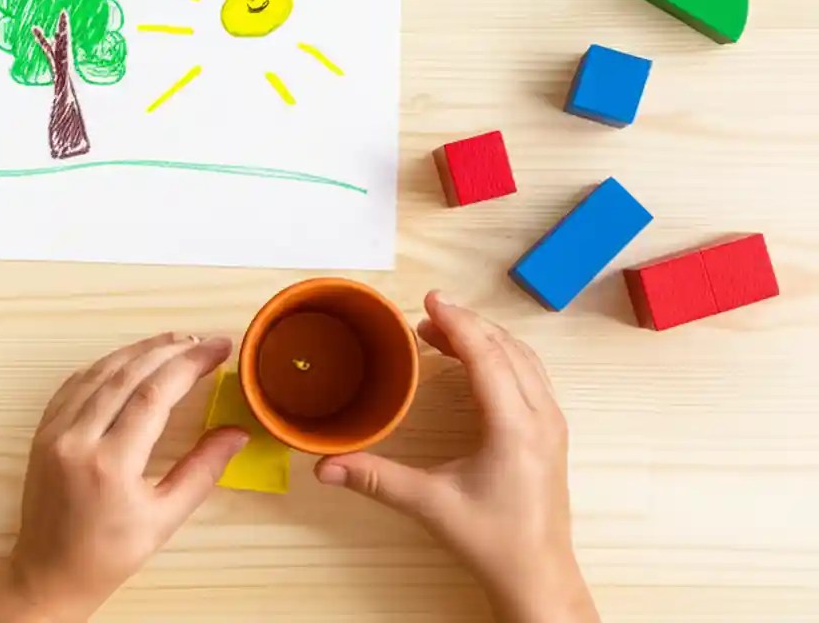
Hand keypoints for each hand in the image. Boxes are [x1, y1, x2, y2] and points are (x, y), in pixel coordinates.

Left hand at [0, 333, 248, 622]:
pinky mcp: (42, 431)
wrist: (47, 574)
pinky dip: (106, 365)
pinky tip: (130, 360)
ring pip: (100, 372)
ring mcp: (54, 432)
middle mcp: (77, 440)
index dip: (190, 364)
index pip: (156, 394)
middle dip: (170, 350)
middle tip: (203, 341)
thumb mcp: (164, 519)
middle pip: (128, 374)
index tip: (218, 349)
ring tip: (174, 343)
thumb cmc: (107, 554)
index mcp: (111, 464)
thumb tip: (237, 432)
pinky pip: (76, 383)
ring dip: (139, 351)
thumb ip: (202, 470)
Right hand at [314, 291, 599, 622]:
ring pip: (523, 358)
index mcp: (514, 426)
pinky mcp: (551, 432)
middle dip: (467, 325)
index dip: (458, 323)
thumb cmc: (490, 540)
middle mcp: (541, 416)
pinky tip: (475, 361)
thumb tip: (324, 466)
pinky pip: (530, 375)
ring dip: (485, 338)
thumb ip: (376, 479)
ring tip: (444, 332)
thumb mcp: (430, 505)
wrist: (537, 574)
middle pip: (506, 348)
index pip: (487, 355)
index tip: (430, 299)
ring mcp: (551, 422)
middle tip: (425, 315)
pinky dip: (501, 355)